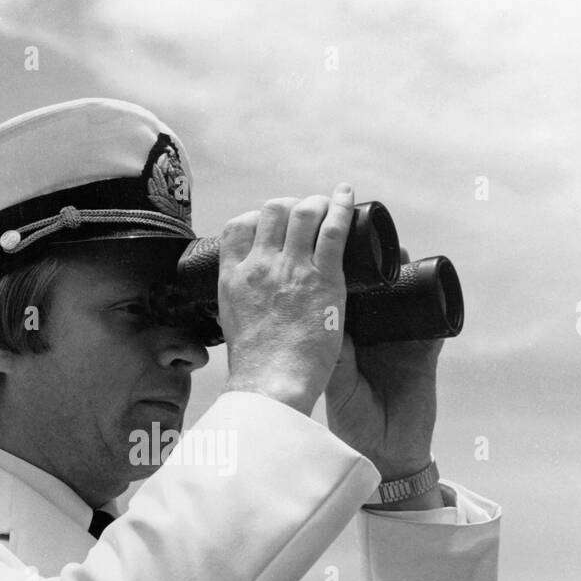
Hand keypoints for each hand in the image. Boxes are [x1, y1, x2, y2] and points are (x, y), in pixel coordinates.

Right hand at [219, 185, 354, 414]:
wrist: (270, 384)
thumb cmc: (257, 369)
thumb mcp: (234, 329)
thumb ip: (243, 307)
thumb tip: (254, 307)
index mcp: (233, 279)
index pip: (237, 227)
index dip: (257, 218)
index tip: (272, 224)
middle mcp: (259, 266)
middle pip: (272, 211)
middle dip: (291, 204)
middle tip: (306, 214)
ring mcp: (291, 269)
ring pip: (303, 211)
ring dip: (318, 202)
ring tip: (329, 205)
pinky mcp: (323, 278)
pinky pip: (333, 229)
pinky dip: (341, 206)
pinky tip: (347, 195)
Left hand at [325, 247, 442, 479]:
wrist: (388, 454)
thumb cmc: (354, 423)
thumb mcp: (338, 385)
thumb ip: (334, 355)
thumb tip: (321, 318)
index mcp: (344, 341)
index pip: (341, 300)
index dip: (339, 275)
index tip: (335, 250)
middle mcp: (372, 337)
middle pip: (375, 293)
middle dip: (376, 267)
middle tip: (374, 240)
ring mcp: (400, 342)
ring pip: (404, 300)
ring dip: (405, 276)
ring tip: (402, 252)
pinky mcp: (426, 353)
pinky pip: (434, 321)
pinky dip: (435, 302)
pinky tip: (434, 282)